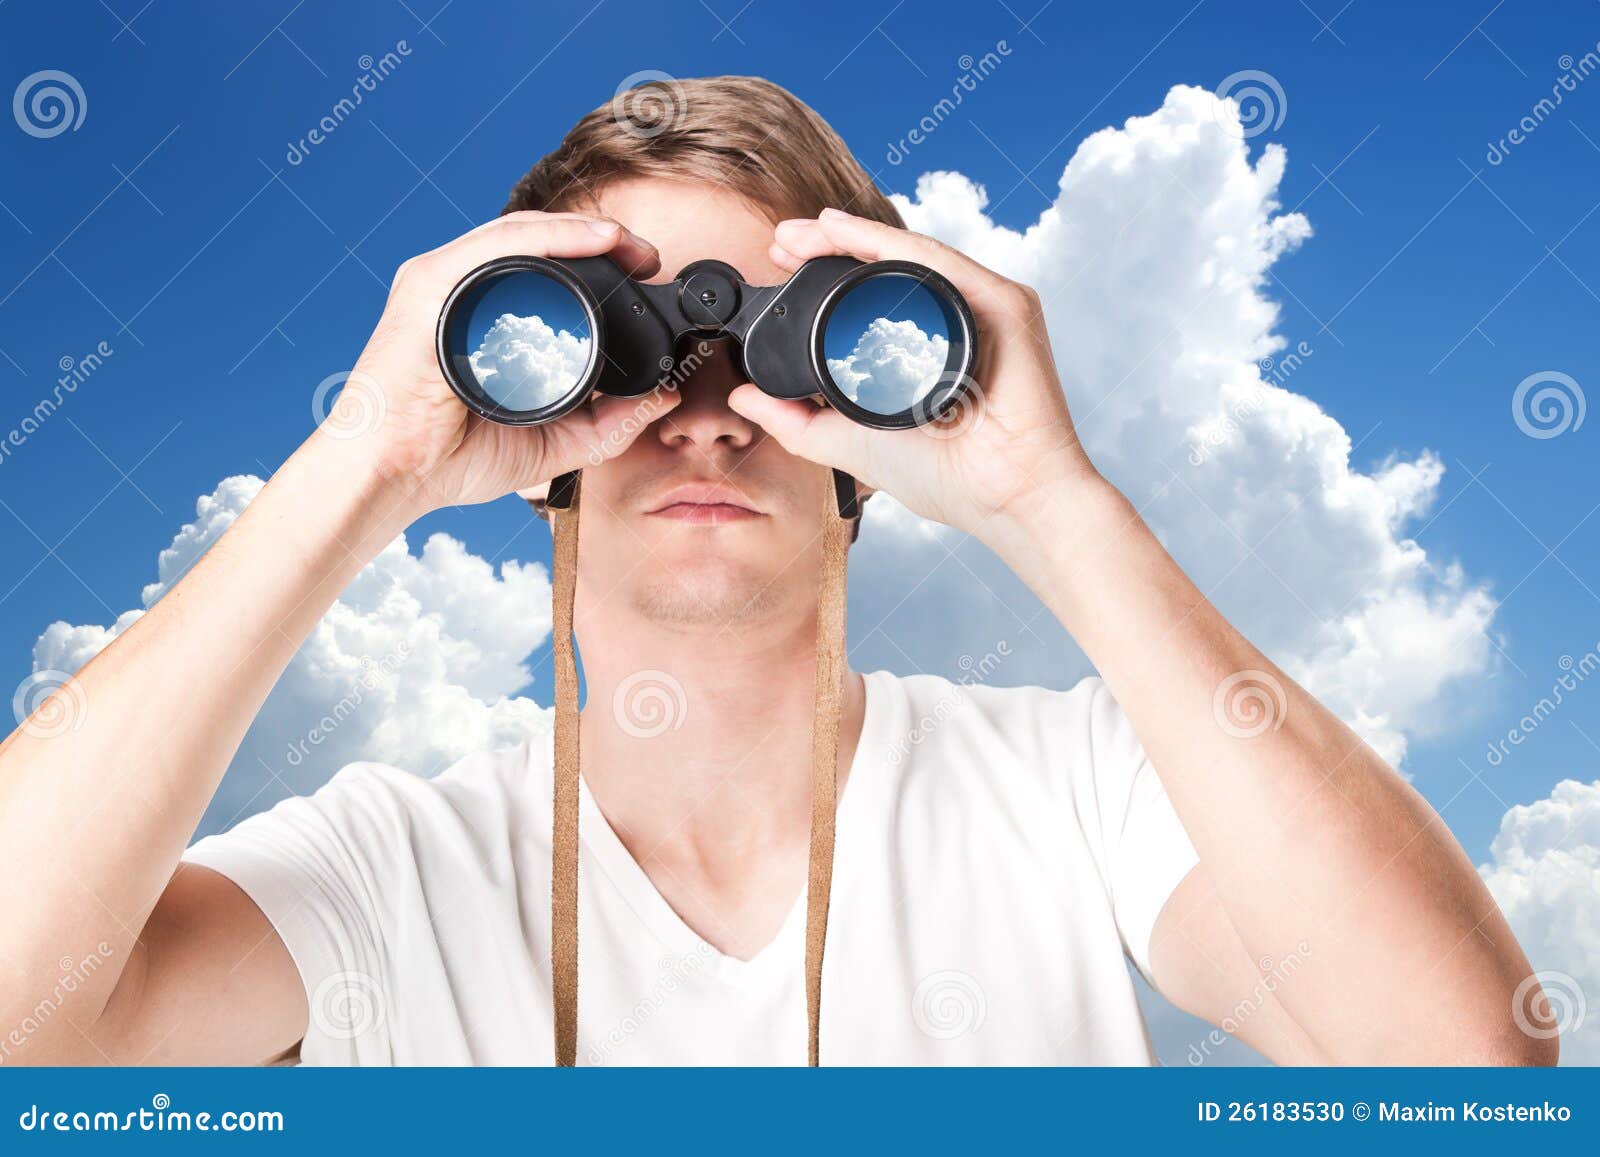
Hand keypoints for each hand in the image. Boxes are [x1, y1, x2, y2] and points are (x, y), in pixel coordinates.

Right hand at [324, 211, 679, 511]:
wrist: (393, 476)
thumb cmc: (452, 460)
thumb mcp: (553, 442)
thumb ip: (608, 423)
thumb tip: (664, 396)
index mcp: (484, 319)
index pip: (547, 274)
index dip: (600, 267)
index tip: (645, 278)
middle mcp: (462, 293)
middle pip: (538, 245)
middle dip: (600, 242)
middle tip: (648, 256)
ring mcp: (443, 283)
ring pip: (522, 235)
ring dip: (582, 231)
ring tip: (629, 243)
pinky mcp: (428, 284)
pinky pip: (498, 245)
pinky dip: (550, 236)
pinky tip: (593, 239)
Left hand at [728, 207, 1101, 537]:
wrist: (1005, 499)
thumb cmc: (950, 479)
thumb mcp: (851, 444)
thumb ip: (797, 423)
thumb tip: (742, 399)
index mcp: (927, 347)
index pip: (870, 298)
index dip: (822, 275)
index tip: (777, 263)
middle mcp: (956, 320)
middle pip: (887, 270)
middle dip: (828, 247)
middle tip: (779, 240)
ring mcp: (983, 308)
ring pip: (908, 257)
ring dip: (852, 237)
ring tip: (804, 231)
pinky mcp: (1006, 305)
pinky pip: (938, 262)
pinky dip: (889, 244)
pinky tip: (848, 233)